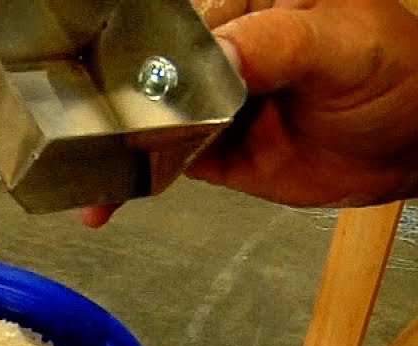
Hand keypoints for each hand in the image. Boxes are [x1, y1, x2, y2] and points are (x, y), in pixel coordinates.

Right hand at [81, 0, 417, 226]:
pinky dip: (130, 183)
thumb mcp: (340, 48)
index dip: (151, 59)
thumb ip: (277, 44)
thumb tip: (215, 53)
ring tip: (84, 177)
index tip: (131, 93)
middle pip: (148, 73)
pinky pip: (159, 160)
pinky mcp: (206, 146)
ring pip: (147, 120)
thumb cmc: (396, 77)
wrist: (412, 149)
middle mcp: (219, 46)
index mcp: (247, 1)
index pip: (180, 27)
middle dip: (117, 108)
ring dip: (115, 150)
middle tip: (85, 137)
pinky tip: (102, 201)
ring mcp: (208, 99)